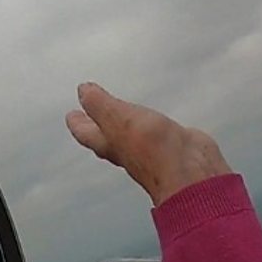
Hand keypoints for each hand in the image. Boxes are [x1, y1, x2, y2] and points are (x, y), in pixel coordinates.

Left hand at [65, 82, 232, 204]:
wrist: (190, 170)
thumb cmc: (151, 148)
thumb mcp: (116, 117)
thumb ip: (98, 104)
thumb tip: (82, 91)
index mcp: (107, 144)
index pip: (85, 133)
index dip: (76, 123)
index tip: (71, 115)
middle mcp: (125, 150)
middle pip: (104, 137)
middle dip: (96, 125)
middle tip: (89, 115)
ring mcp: (148, 149)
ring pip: (129, 135)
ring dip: (123, 125)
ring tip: (120, 115)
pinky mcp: (171, 145)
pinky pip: (155, 132)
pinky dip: (150, 125)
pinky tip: (155, 122)